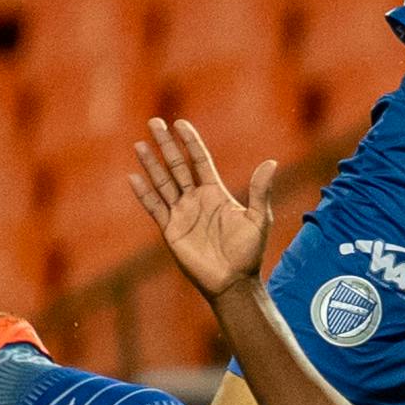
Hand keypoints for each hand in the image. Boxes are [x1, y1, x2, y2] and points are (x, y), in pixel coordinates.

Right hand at [129, 117, 279, 299]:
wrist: (233, 282)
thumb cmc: (249, 252)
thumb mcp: (259, 219)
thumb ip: (260, 191)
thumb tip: (271, 162)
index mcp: (215, 192)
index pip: (200, 161)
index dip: (191, 142)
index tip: (181, 123)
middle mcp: (196, 199)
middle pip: (177, 166)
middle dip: (166, 144)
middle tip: (154, 122)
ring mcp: (181, 213)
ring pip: (163, 183)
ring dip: (151, 164)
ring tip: (139, 144)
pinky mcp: (171, 230)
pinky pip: (155, 208)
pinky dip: (144, 193)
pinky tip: (134, 177)